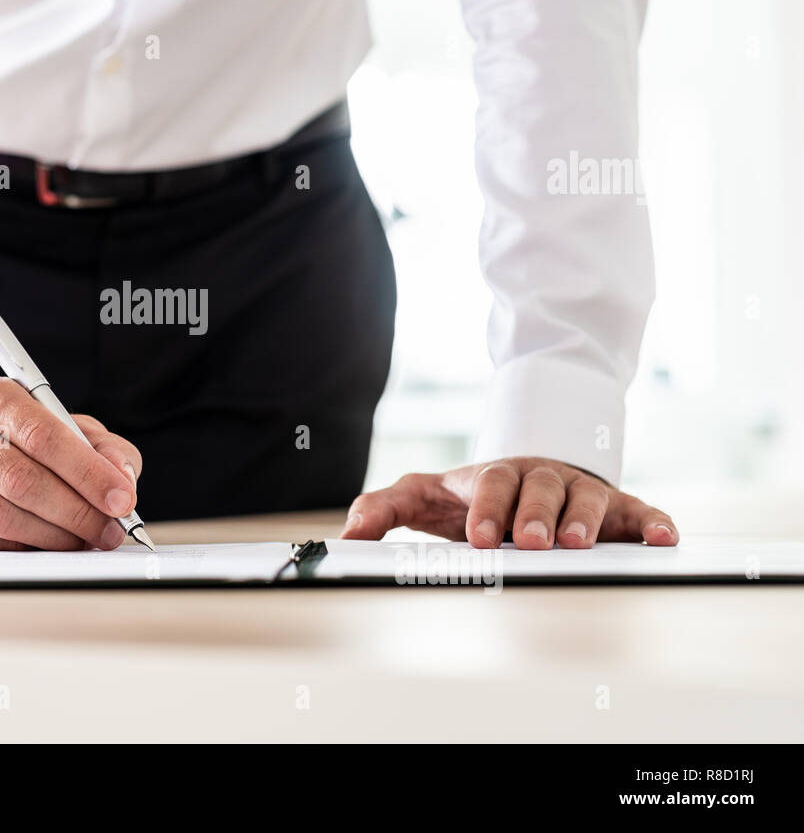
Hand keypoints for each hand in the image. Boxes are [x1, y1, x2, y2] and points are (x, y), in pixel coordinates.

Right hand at [0, 375, 141, 550]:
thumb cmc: (13, 440)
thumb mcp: (61, 427)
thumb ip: (101, 447)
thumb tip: (122, 480)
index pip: (42, 434)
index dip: (87, 471)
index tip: (121, 498)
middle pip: (22, 478)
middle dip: (77, 510)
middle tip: (110, 529)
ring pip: (3, 516)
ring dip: (55, 535)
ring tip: (85, 539)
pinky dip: (27, 549)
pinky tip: (48, 545)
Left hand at [341, 457, 677, 549]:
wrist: (525, 469)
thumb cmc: (471, 494)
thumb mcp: (423, 495)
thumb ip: (384, 507)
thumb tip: (347, 535)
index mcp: (493, 478)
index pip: (490, 486)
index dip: (487, 508)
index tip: (480, 536)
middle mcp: (538, 479)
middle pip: (539, 488)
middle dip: (534, 514)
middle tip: (529, 541)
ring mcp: (578, 491)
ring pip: (585, 496)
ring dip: (583, 517)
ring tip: (577, 542)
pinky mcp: (616, 509)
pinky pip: (639, 512)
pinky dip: (653, 523)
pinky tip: (665, 538)